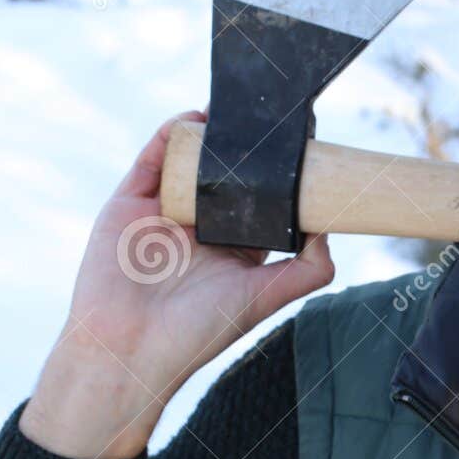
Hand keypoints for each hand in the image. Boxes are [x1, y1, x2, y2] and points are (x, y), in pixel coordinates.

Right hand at [21, 112, 334, 458]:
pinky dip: (170, 135)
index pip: (263, 203)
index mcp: (235, 251)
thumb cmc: (198, 331)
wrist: (129, 346)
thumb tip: (328, 230)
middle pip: (227, 176)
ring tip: (236, 112)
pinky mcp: (130, 204)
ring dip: (210, 135)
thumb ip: (305, 270)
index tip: (304, 146)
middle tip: (273, 119)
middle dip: (246, 149)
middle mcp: (201, 229)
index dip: (281, 177)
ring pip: (189, 162)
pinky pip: (151, 160)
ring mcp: (164, 213)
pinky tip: (193, 119)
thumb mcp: (264, 299)